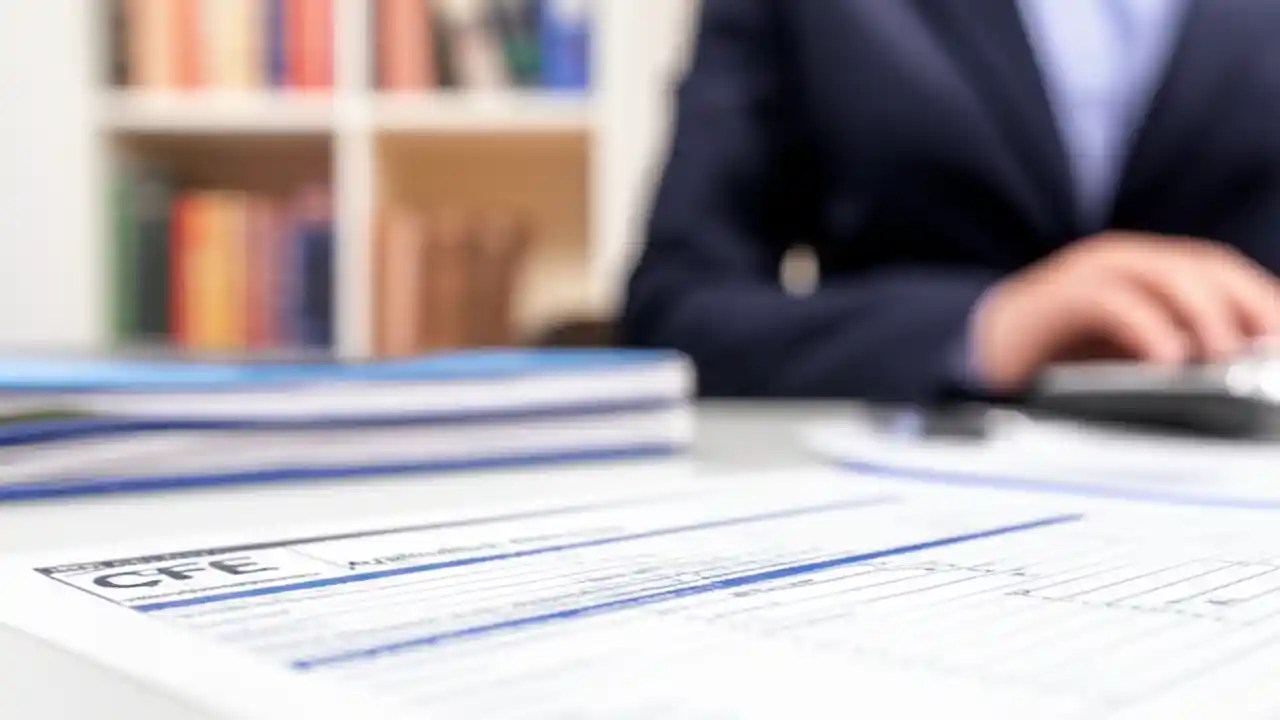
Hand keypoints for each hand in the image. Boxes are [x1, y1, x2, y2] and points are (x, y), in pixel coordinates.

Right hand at [972, 232, 1279, 392]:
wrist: (976, 354)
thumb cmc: (1056, 358)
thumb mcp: (1131, 354)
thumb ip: (1179, 347)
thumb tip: (1239, 366)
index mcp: (1145, 269)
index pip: (1221, 272)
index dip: (1262, 299)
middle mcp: (1121, 261)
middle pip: (1204, 266)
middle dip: (1248, 303)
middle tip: (1270, 348)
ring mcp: (1086, 274)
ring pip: (1165, 276)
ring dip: (1206, 316)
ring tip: (1225, 357)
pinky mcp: (1056, 298)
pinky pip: (1112, 303)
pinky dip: (1148, 330)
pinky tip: (1167, 360)